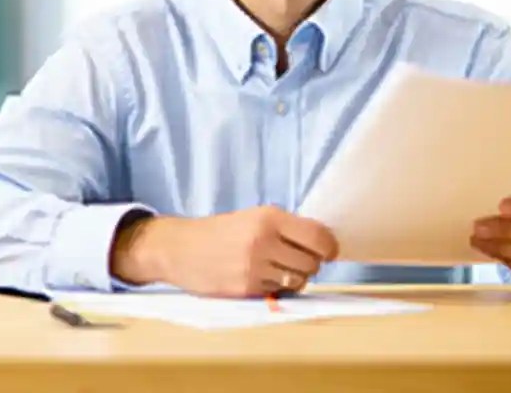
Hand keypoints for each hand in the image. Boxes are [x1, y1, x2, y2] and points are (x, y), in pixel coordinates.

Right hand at [110, 205, 337, 297]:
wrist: (179, 248)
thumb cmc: (218, 232)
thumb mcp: (251, 217)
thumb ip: (284, 227)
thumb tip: (320, 243)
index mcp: (268, 218)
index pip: (318, 236)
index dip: (330, 247)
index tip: (330, 251)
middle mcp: (264, 241)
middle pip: (312, 262)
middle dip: (312, 264)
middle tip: (300, 260)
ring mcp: (254, 267)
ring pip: (299, 281)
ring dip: (296, 278)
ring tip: (280, 270)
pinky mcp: (246, 288)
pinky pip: (279, 293)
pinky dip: (278, 288)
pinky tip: (265, 278)